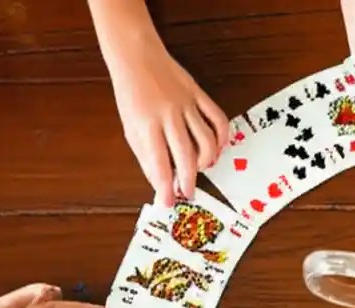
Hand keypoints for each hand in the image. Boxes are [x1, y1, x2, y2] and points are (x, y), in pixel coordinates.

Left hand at [108, 37, 228, 205]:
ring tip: (201, 169)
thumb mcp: (131, 127)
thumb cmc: (131, 95)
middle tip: (189, 192)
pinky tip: (218, 148)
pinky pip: (218, 119)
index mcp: (147, 125)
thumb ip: (146, 155)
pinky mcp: (199, 95)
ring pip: (207, 140)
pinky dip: (222, 137)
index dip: (166, 187)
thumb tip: (159, 182)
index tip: (170, 202)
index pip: (159, 163)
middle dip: (189, 180)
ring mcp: (186, 104)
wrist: (137, 58)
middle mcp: (168, 116)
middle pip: (186, 156)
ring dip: (207, 161)